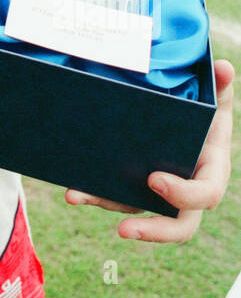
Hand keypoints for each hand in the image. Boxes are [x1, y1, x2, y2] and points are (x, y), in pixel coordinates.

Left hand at [64, 59, 234, 241]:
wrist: (183, 121)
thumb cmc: (205, 116)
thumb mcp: (214, 101)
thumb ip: (220, 87)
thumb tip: (224, 66)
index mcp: (210, 174)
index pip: (204, 195)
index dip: (182, 195)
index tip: (154, 180)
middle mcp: (185, 193)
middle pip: (178, 226)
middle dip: (151, 231)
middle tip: (123, 230)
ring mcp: (158, 196)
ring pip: (135, 211)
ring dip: (104, 206)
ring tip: (75, 196)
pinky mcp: (135, 191)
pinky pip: (115, 198)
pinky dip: (94, 194)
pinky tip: (73, 190)